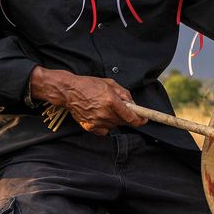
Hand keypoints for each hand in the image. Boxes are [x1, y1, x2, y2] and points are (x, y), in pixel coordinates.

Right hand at [30, 67, 144, 135]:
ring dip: (115, 119)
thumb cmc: (89, 85)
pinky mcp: (90, 127)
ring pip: (114, 126)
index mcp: (111, 101)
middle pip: (124, 122)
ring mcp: (97, 121)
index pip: (131, 117)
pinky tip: (100, 116)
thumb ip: (124, 93)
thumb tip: (132, 103)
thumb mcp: (110, 83)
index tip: (144, 119)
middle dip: (126, 116)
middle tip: (121, 108)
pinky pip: (104, 130)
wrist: (69, 91)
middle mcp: (105, 113)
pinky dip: (105, 125)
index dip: (140, 120)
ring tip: (106, 109)